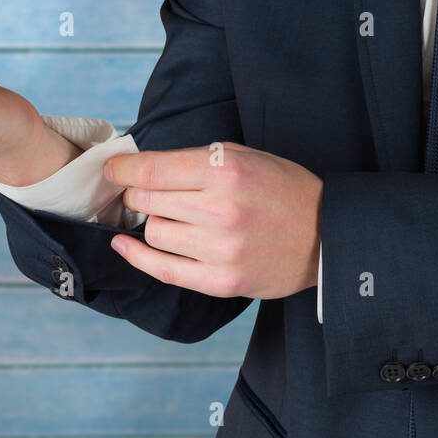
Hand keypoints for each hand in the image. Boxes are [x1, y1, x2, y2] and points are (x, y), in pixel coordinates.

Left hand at [104, 141, 321, 299]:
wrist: (325, 234)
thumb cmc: (281, 188)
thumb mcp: (243, 156)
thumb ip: (194, 160)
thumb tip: (140, 167)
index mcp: (225, 170)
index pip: (152, 170)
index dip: (123, 170)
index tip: (112, 170)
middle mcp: (220, 209)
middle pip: (147, 200)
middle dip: (138, 193)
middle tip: (145, 192)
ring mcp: (221, 249)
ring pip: (153, 232)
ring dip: (152, 222)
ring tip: (168, 216)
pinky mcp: (222, 281)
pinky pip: (163, 270)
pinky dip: (138, 256)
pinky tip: (124, 245)